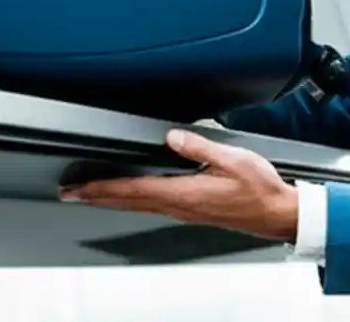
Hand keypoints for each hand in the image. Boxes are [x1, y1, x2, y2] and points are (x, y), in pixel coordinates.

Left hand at [58, 129, 299, 241]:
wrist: (278, 213)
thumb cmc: (260, 189)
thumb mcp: (233, 159)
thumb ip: (200, 147)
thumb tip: (172, 136)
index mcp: (185, 193)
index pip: (133, 191)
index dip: (102, 189)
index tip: (78, 189)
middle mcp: (180, 206)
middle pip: (128, 202)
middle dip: (97, 197)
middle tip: (71, 193)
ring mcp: (186, 211)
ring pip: (138, 205)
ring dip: (112, 199)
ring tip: (92, 194)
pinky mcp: (193, 210)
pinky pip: (153, 205)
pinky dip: (133, 200)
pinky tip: (132, 196)